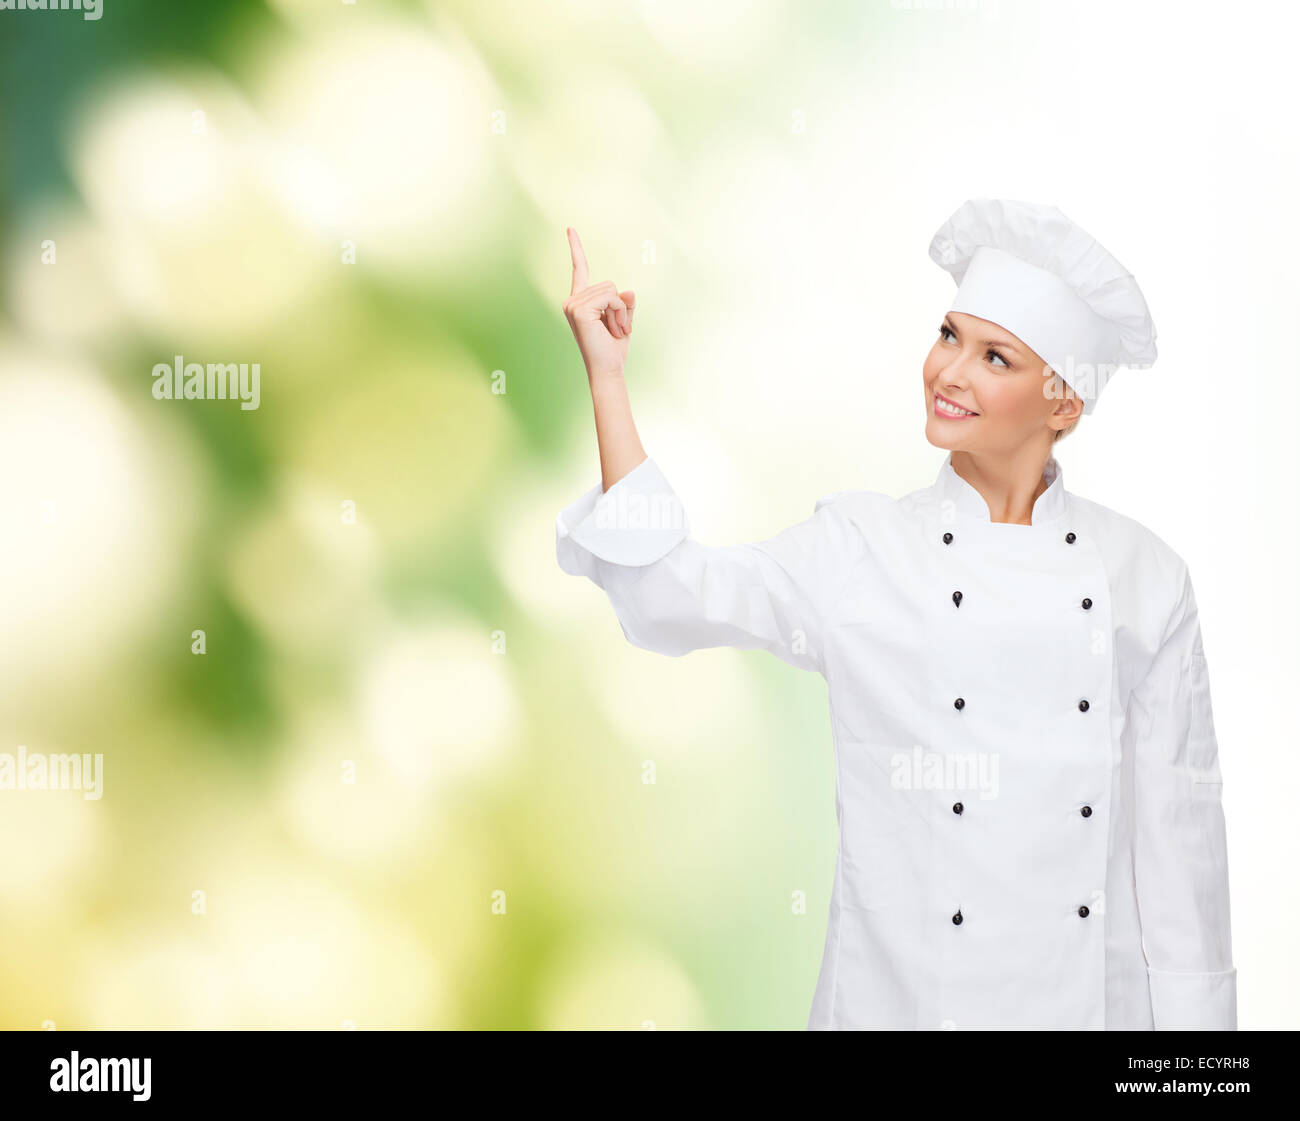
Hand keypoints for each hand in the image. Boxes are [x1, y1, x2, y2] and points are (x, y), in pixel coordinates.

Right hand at [562, 227, 634, 379]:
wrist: (607, 369)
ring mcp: (572, 304)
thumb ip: (625, 302)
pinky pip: (610, 298)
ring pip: (610, 291)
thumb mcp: (623, 319)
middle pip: (608, 284)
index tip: (570, 229)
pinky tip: (612, 328)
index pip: (579, 269)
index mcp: (579, 301)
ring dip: (620, 311)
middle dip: (619, 306)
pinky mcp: (579, 309)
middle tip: (616, 329)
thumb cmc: (613, 348)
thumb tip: (628, 292)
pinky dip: (617, 312)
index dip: (576, 248)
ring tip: (614, 331)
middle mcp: (571, 300)